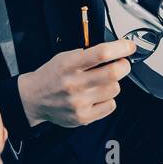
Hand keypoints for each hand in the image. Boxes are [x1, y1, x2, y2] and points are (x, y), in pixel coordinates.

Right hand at [17, 39, 135, 127]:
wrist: (33, 99)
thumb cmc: (52, 76)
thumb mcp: (64, 57)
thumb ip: (87, 54)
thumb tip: (116, 51)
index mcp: (69, 65)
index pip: (101, 53)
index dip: (120, 48)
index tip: (129, 47)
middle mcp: (74, 84)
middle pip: (113, 73)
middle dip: (123, 66)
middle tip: (122, 64)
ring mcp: (79, 102)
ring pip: (114, 89)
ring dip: (113, 83)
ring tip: (101, 82)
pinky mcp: (83, 117)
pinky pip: (110, 105)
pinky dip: (108, 99)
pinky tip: (97, 96)